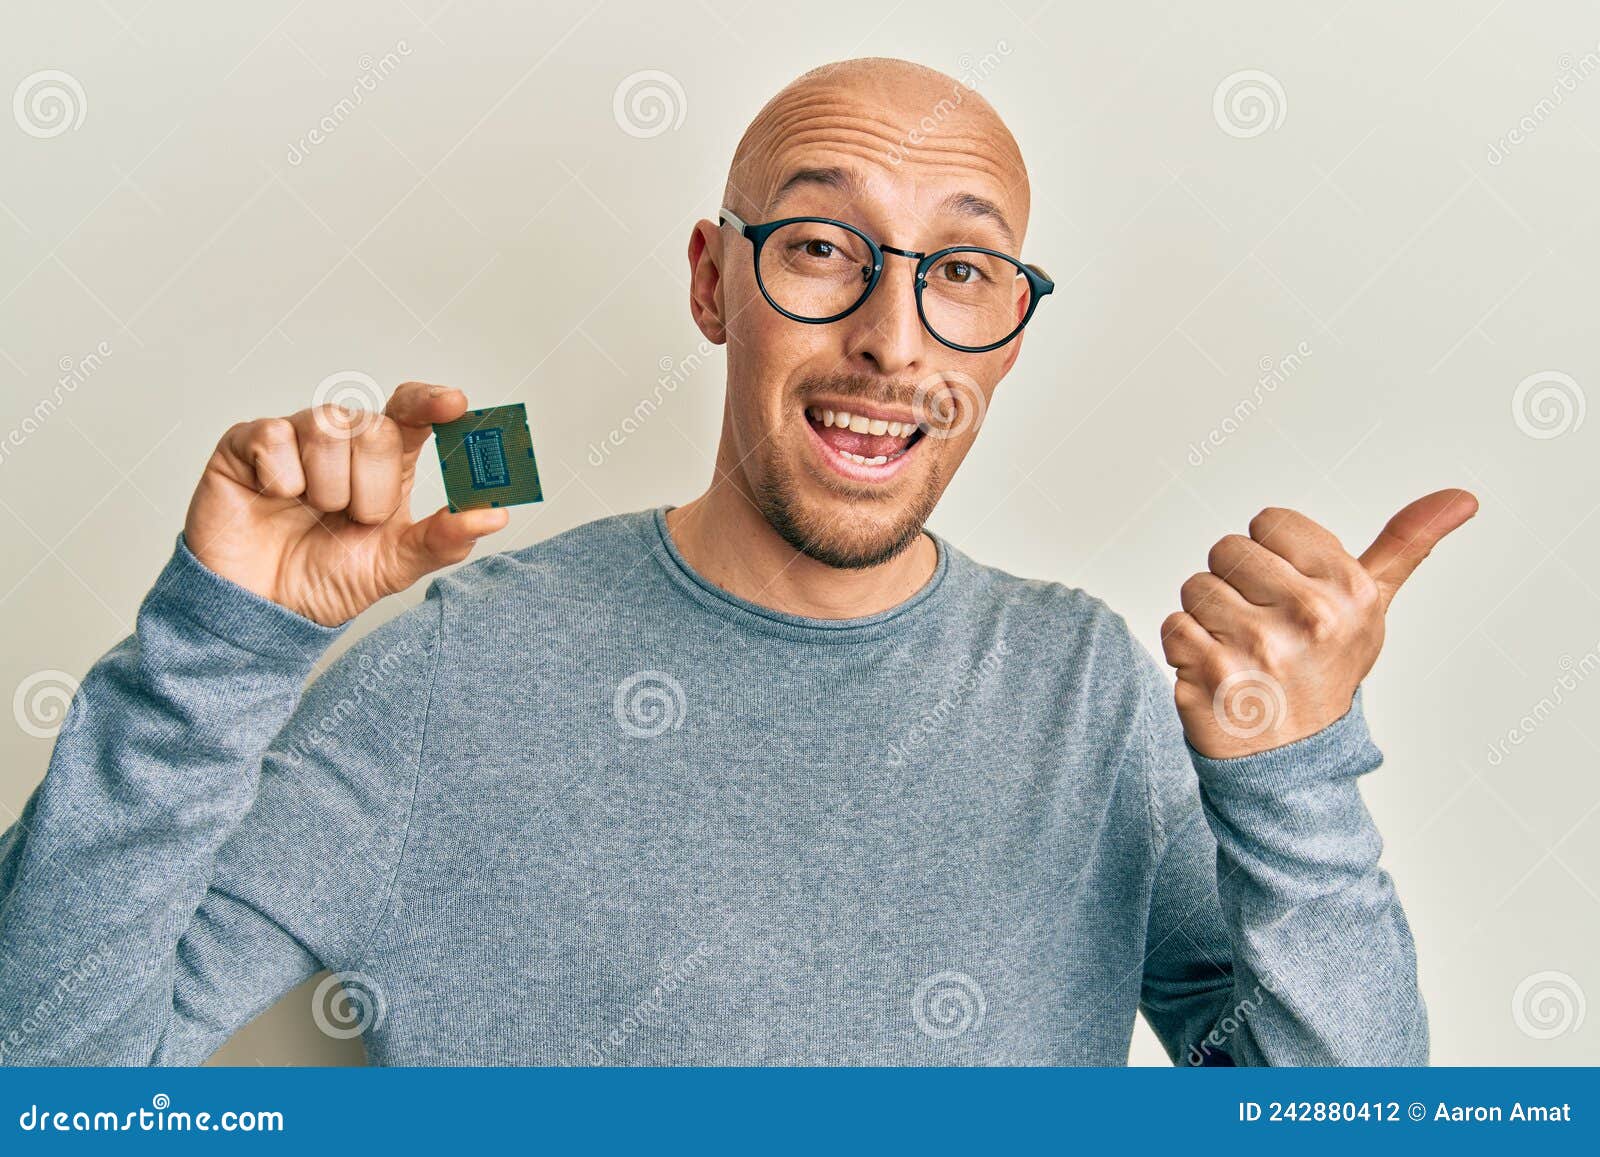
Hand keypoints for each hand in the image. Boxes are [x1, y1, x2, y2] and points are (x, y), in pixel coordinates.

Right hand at [183, 382, 509, 625]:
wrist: (262, 610)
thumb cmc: (326, 580)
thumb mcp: (394, 565)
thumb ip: (444, 539)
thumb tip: (494, 515)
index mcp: (384, 463)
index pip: (412, 412)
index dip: (432, 403)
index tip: (456, 405)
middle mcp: (343, 442)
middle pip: (376, 427)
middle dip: (372, 487)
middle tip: (354, 519)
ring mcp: (294, 438)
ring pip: (328, 429)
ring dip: (328, 488)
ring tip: (313, 514)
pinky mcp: (247, 443)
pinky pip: (274, 436)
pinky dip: (281, 478)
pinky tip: (275, 499)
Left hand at [1160, 488, 1477, 758]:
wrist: (1294, 760)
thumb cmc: (1326, 669)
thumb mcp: (1371, 607)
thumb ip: (1406, 544)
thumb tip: (1463, 496)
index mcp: (1348, 590)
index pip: (1268, 521)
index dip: (1268, 554)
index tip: (1286, 592)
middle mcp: (1311, 616)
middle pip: (1226, 550)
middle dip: (1235, 585)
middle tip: (1261, 627)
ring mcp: (1260, 647)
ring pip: (1195, 587)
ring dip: (1207, 619)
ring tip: (1240, 652)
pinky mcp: (1213, 675)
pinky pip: (1172, 626)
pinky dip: (1184, 649)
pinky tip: (1217, 674)